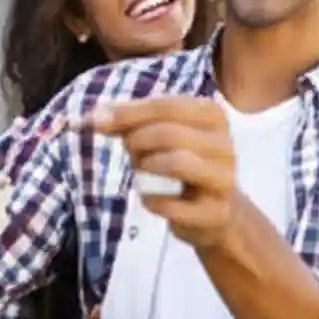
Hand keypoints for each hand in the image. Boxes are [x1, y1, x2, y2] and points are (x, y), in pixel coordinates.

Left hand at [77, 96, 239, 247]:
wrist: (214, 212)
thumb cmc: (179, 165)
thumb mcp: (155, 136)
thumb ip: (128, 123)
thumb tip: (94, 118)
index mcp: (212, 116)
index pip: (168, 106)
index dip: (129, 112)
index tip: (94, 121)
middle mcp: (224, 144)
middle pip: (171, 133)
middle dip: (139, 141)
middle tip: (130, 152)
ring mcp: (224, 179)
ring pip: (178, 162)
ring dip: (148, 167)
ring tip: (143, 173)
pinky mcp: (216, 212)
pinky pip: (173, 204)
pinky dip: (151, 200)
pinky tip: (151, 199)